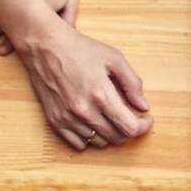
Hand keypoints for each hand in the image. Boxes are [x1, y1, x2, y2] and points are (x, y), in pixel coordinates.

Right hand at [21, 20, 152, 151]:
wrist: (45, 45)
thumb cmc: (80, 49)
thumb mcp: (114, 58)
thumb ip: (132, 83)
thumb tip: (144, 106)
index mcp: (101, 95)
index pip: (129, 128)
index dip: (143, 127)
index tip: (146, 119)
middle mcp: (84, 111)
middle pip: (116, 138)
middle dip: (128, 129)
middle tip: (129, 116)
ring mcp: (68, 118)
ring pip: (98, 143)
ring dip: (109, 133)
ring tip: (110, 116)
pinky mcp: (55, 121)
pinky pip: (78, 144)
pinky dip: (89, 138)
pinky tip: (92, 122)